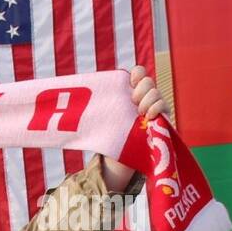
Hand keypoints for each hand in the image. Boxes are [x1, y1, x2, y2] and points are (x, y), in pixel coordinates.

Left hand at [103, 65, 168, 191]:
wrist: (120, 157)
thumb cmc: (108, 134)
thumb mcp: (101, 116)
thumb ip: (97, 103)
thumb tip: (68, 90)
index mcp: (130, 92)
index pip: (138, 73)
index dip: (136, 74)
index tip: (130, 81)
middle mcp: (144, 97)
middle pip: (148, 81)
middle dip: (140, 89)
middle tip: (133, 102)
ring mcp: (154, 107)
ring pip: (156, 93)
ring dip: (147, 101)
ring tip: (139, 113)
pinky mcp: (162, 119)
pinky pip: (163, 106)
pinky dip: (156, 108)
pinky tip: (148, 116)